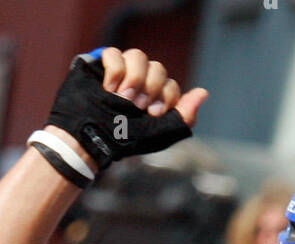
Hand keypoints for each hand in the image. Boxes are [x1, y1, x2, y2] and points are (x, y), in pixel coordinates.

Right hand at [44, 48, 208, 175]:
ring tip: (121, 98)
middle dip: (150, 89)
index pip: (171, 85)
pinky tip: (106, 88)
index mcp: (155, 99)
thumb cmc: (124, 139)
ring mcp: (122, 71)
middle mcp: (140, 83)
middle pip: (158, 68)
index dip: (165, 97)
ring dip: (133, 79)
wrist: (91, 136)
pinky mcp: (101, 63)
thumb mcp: (160, 133)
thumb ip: (185, 116)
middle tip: (135, 107)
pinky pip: (114, 52)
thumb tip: (203, 92)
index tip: (152, 113)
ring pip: (138, 55)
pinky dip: (114, 71)